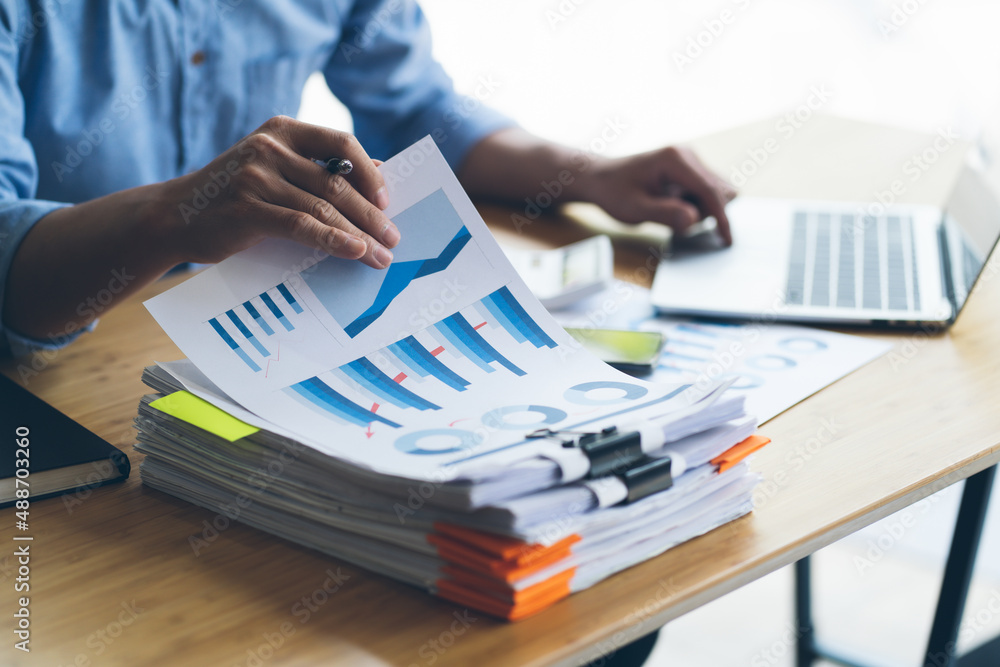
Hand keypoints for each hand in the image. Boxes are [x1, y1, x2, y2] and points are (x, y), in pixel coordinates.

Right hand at [161, 116, 398, 267]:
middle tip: (393, 238)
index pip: (340, 143)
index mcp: (282, 131)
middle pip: (337, 181)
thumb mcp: (273, 170)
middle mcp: (269, 147)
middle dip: (371, 214)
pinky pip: (302, 226)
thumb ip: (317, 168)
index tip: (387, 200)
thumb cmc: (233, 196)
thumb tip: (377, 172)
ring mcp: (255, 176)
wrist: (174, 216)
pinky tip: (354, 252)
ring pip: (323, 207)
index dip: (369, 172)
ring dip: (359, 234)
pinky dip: (333, 240)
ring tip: (380, 255)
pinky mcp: (246, 209)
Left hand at [584, 146, 736, 244]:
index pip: (710, 190)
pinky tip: (671, 204)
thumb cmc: (614, 192)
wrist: (601, 178)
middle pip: (716, 190)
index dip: (721, 217)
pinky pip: (704, 190)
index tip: (725, 240)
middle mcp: (687, 154)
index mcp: (675, 159)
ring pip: (713, 191)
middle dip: (704, 212)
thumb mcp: (635, 209)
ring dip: (699, 208)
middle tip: (671, 219)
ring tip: (666, 209)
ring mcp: (689, 159)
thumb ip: (664, 214)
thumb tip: (694, 219)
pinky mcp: (689, 168)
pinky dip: (694, 204)